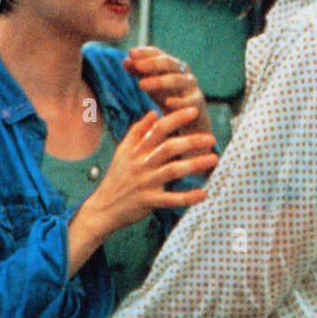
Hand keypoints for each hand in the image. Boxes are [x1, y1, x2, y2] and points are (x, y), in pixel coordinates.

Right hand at [81, 107, 218, 236]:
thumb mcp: (122, 151)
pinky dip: (187, 197)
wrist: (103, 207)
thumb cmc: (117, 177)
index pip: (158, 129)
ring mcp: (145, 183)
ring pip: (172, 171)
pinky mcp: (148, 201)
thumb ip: (137, 131)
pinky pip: (170, 199)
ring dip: (194, 164)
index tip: (193, 110)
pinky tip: (203, 193)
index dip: (176, 118)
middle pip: (168, 148)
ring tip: (213, 158)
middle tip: (211, 138)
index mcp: (136, 150)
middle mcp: (141, 164)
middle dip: (190, 141)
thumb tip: (153, 112)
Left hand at [123, 47, 212, 138]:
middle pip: (169, 63)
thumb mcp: (153, 86)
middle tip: (137, 65)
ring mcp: (192, 87)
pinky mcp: (198, 103)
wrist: (192, 122)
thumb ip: (140, 74)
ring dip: (159, 81)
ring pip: (177, 80)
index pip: (159, 54)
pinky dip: (179, 101)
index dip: (146, 52)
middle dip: (152, 63)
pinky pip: (189, 100)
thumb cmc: (170, 100)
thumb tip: (126, 61)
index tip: (131, 53)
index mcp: (172, 66)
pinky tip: (168, 102)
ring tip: (141, 84)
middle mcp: (183, 73)